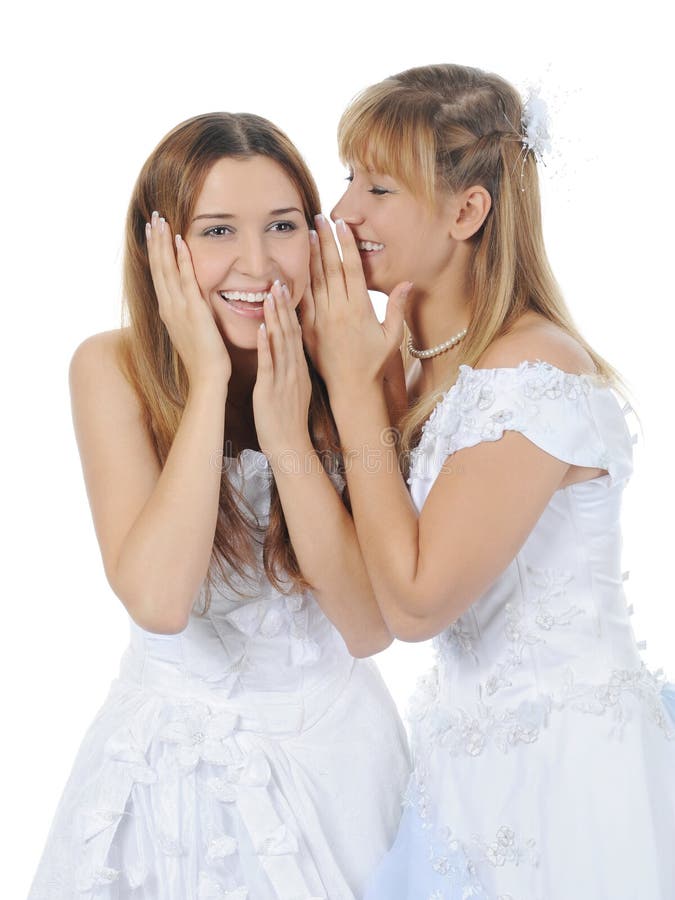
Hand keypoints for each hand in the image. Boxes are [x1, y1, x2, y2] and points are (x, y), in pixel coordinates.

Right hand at [146, 211, 230, 385]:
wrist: (207, 379)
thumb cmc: (204, 361)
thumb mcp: (193, 333)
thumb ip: (190, 317)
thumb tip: (193, 308)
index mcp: (169, 311)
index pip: (159, 275)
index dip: (155, 252)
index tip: (153, 232)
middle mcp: (168, 307)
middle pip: (158, 267)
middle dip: (154, 241)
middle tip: (152, 216)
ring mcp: (178, 308)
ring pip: (166, 268)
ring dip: (162, 243)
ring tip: (159, 220)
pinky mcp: (193, 310)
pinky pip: (185, 279)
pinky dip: (181, 259)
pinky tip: (179, 241)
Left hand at [253, 281, 312, 459]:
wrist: (289, 447)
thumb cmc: (288, 420)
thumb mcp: (294, 389)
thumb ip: (289, 367)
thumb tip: (283, 350)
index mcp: (299, 368)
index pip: (296, 333)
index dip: (290, 310)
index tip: (285, 288)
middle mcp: (294, 370)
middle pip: (290, 332)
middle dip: (284, 306)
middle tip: (278, 280)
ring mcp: (284, 380)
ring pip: (281, 343)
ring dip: (276, 318)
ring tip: (271, 295)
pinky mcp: (270, 391)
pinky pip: (269, 365)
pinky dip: (265, 345)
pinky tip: (261, 328)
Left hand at [300, 214, 411, 392]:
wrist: (352, 389)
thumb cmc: (374, 363)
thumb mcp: (392, 336)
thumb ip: (397, 307)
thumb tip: (407, 282)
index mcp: (360, 308)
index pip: (352, 268)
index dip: (346, 244)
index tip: (341, 225)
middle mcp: (339, 311)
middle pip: (330, 268)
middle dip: (324, 241)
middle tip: (318, 218)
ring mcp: (321, 320)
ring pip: (314, 281)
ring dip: (310, 257)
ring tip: (306, 235)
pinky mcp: (308, 331)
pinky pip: (301, 303)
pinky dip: (296, 284)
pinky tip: (291, 269)